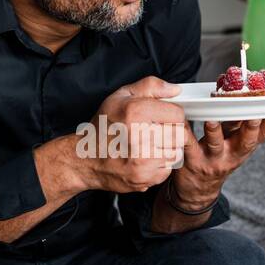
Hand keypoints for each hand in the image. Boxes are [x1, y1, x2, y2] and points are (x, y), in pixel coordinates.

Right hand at [77, 76, 188, 193]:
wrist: (84, 158)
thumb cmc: (102, 127)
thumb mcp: (121, 96)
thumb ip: (151, 87)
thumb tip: (175, 90)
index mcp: (135, 112)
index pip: (178, 114)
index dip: (172, 114)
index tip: (164, 117)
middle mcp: (139, 137)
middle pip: (180, 135)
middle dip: (171, 132)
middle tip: (156, 132)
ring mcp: (142, 160)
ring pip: (175, 153)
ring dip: (166, 149)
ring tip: (148, 145)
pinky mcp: (143, 177)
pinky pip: (167, 169)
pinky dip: (159, 165)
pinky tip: (145, 159)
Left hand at [171, 115, 264, 206]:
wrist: (197, 192)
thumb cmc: (219, 160)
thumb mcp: (238, 146)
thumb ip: (246, 126)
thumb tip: (259, 100)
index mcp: (244, 147)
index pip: (263, 135)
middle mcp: (231, 154)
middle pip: (245, 141)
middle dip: (251, 128)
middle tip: (254, 115)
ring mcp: (212, 158)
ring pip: (215, 143)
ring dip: (215, 131)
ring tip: (213, 119)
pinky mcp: (191, 160)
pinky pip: (186, 144)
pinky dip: (182, 133)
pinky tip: (179, 121)